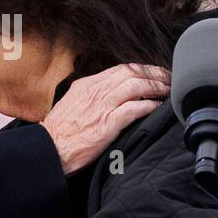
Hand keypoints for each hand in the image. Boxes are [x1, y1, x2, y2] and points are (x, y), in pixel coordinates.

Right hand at [40, 63, 169, 174]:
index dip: (141, 69)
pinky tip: (158, 106)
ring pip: (136, 85)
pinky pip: (135, 108)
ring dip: (156, 86)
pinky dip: (150, 105)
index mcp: (87, 85)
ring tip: (169, 90)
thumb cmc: (59, 132)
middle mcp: (96, 91)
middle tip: (169, 78)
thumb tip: (107, 95)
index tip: (153, 73)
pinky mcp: (108, 123)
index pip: (120, 69)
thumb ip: (90, 97)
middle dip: (154, 73)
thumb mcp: (72, 104)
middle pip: (131, 72)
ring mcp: (102, 106)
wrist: (49, 149)